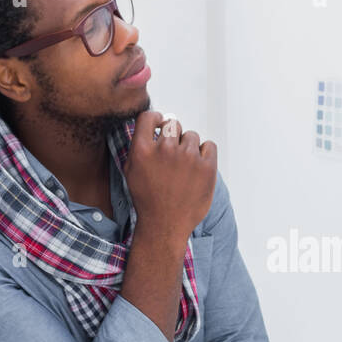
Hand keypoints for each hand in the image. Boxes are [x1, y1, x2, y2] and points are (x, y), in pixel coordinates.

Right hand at [123, 110, 216, 243]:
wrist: (165, 224)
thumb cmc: (148, 199)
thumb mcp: (131, 171)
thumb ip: (139, 146)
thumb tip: (153, 125)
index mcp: (143, 149)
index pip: (149, 117)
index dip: (156, 119)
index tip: (161, 125)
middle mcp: (165, 149)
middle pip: (174, 124)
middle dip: (174, 136)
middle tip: (174, 155)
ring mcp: (187, 157)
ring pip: (192, 136)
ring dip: (189, 147)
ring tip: (184, 168)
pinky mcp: (207, 166)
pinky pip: (209, 146)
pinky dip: (205, 154)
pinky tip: (197, 169)